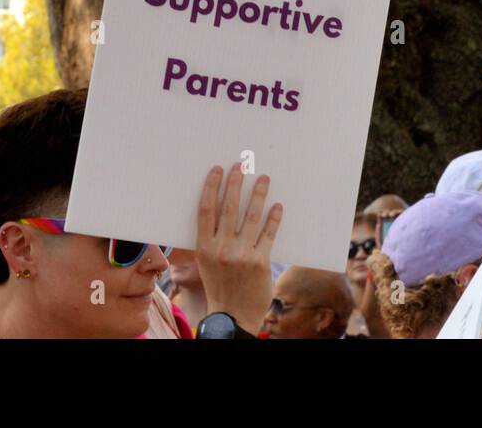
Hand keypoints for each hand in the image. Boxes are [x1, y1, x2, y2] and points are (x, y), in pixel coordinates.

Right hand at [195, 164, 281, 333]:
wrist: (233, 315)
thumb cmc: (219, 287)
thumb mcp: (205, 263)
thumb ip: (210, 239)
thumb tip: (218, 210)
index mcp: (204, 247)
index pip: (206, 209)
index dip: (211, 186)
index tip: (217, 169)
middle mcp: (221, 248)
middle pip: (229, 207)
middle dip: (235, 183)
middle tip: (241, 165)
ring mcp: (242, 255)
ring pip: (251, 216)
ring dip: (258, 194)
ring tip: (264, 179)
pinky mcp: (261, 262)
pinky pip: (268, 234)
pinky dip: (273, 218)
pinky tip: (277, 205)